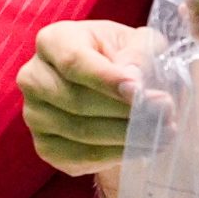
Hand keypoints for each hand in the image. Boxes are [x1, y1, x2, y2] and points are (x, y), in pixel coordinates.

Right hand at [18, 19, 152, 176]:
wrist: (113, 87)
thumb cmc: (127, 56)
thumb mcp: (140, 42)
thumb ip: (139, 53)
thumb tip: (133, 80)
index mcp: (54, 40)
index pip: (74, 62)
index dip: (106, 79)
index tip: (139, 91)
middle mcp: (33, 76)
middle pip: (76, 101)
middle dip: (124, 111)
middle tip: (165, 114)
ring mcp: (34, 114)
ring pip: (80, 132)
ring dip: (126, 136)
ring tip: (163, 132)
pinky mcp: (45, 146)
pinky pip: (79, 157)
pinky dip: (115, 155)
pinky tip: (142, 146)